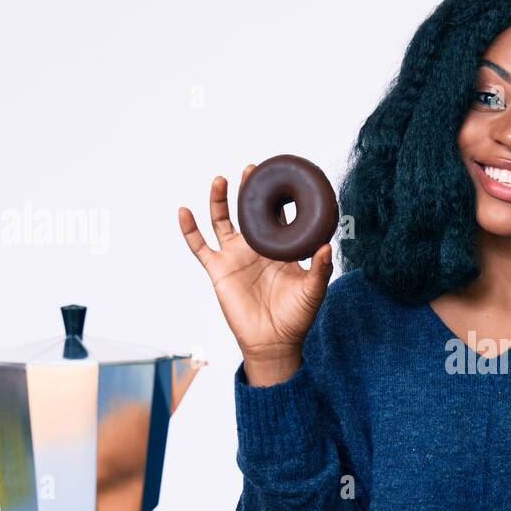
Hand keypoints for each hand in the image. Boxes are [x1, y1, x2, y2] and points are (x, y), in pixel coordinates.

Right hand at [179, 166, 333, 385]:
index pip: (278, 216)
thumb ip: (319, 268)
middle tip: (253, 168)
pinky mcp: (218, 270)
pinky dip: (189, 229)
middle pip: (248, 211)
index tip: (281, 176)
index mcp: (279, 248)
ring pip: (222, 221)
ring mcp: (235, 257)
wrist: (273, 341)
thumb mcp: (312, 291)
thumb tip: (326, 246)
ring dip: (218, 200)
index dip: (278, 197)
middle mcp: (255, 248)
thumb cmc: (296, 317)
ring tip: (220, 179)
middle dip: (249, 189)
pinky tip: (183, 211)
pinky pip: (199, 247)